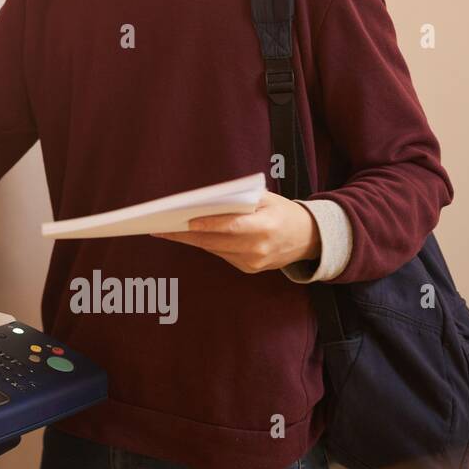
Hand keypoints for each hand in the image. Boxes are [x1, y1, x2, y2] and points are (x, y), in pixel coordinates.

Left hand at [150, 190, 319, 273]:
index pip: (232, 226)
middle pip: (215, 241)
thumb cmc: (282, 211)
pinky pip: (221, 254)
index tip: (186, 222)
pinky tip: (188, 236)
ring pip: (214, 249)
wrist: (308, 238)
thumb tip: (205, 201)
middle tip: (160, 226)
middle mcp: (259, 248)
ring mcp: (254, 262)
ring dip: (190, 240)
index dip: (208, 225)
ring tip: (166, 230)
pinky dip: (205, 244)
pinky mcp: (249, 269)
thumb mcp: (267, 199)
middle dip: (186, 234)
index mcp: (265, 227)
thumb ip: (240, 199)